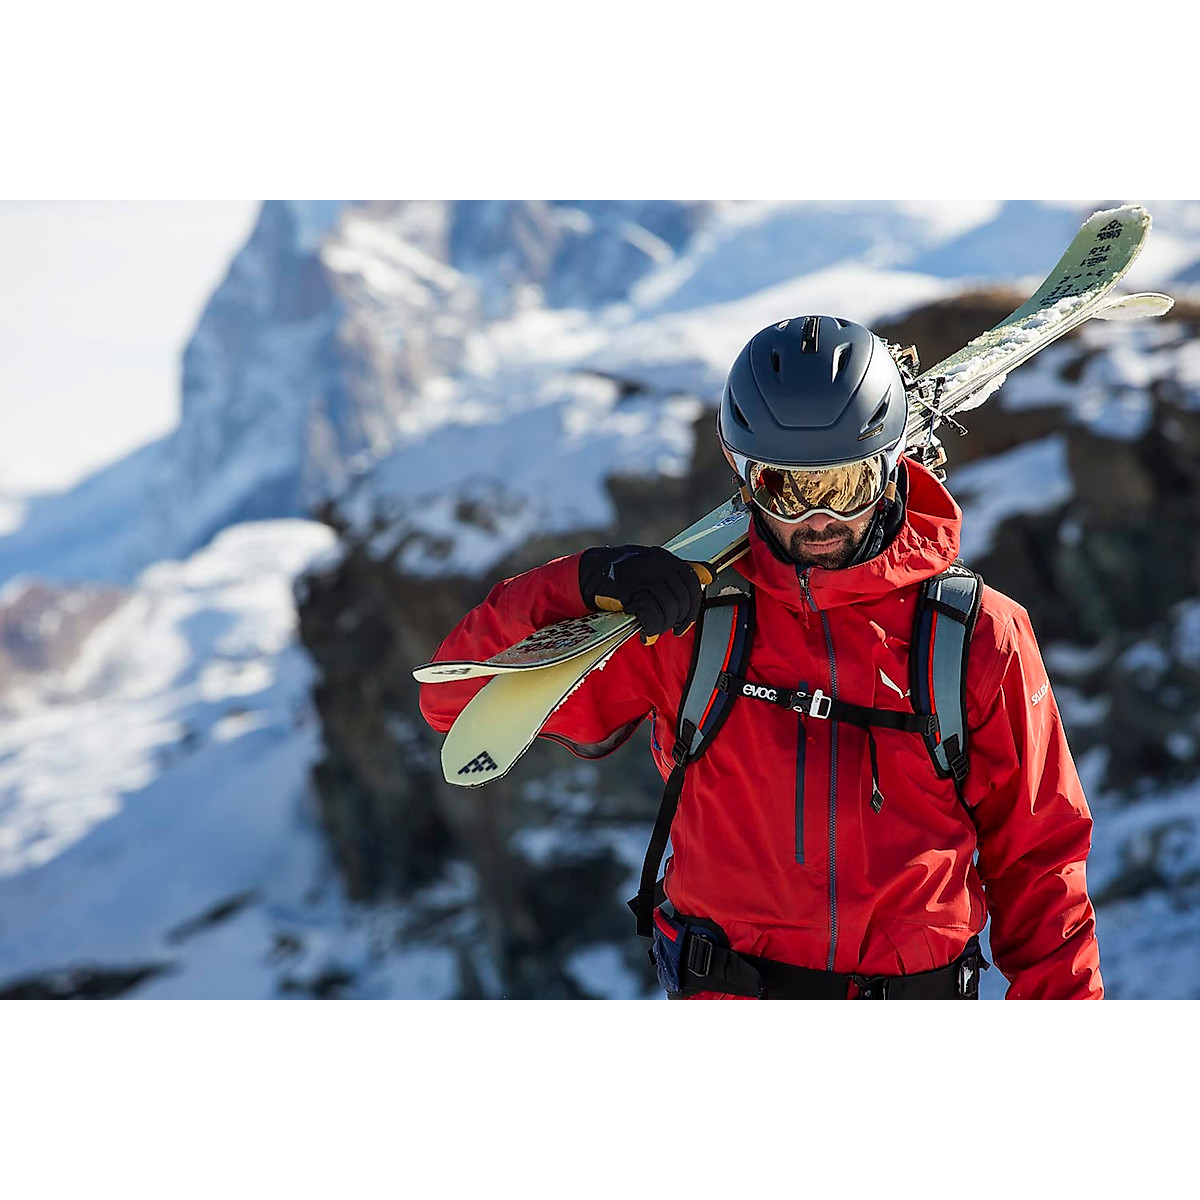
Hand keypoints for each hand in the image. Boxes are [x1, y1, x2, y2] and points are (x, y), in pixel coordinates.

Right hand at [578, 545, 710, 644]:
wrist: (589, 574)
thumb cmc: (624, 574)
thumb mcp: (653, 566)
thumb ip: (679, 572)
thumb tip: (709, 575)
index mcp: (666, 559)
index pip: (692, 582)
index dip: (692, 607)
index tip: (683, 622)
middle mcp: (658, 564)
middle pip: (682, 598)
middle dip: (678, 620)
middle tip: (669, 629)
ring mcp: (644, 577)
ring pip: (669, 608)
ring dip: (663, 626)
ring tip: (653, 631)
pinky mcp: (629, 591)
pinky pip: (651, 615)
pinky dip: (651, 628)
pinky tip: (644, 633)